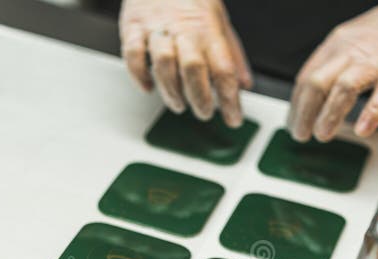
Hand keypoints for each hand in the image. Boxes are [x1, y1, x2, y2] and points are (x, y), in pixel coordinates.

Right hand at [120, 0, 252, 127]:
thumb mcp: (220, 21)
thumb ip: (232, 54)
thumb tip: (244, 84)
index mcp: (208, 29)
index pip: (224, 69)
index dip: (230, 98)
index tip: (234, 118)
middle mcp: (183, 29)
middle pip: (193, 68)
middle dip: (201, 97)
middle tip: (205, 113)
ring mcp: (157, 28)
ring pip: (164, 63)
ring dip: (172, 91)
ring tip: (179, 104)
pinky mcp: (133, 27)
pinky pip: (133, 55)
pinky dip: (139, 76)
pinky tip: (148, 87)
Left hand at [288, 0, 377, 140]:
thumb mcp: (354, 41)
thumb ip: (335, 66)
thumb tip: (315, 95)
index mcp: (337, 45)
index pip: (307, 77)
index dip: (296, 105)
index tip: (294, 123)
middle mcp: (352, 51)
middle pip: (317, 83)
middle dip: (305, 113)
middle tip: (302, 134)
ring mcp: (376, 61)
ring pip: (344, 88)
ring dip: (330, 115)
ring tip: (323, 134)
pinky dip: (372, 113)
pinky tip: (364, 129)